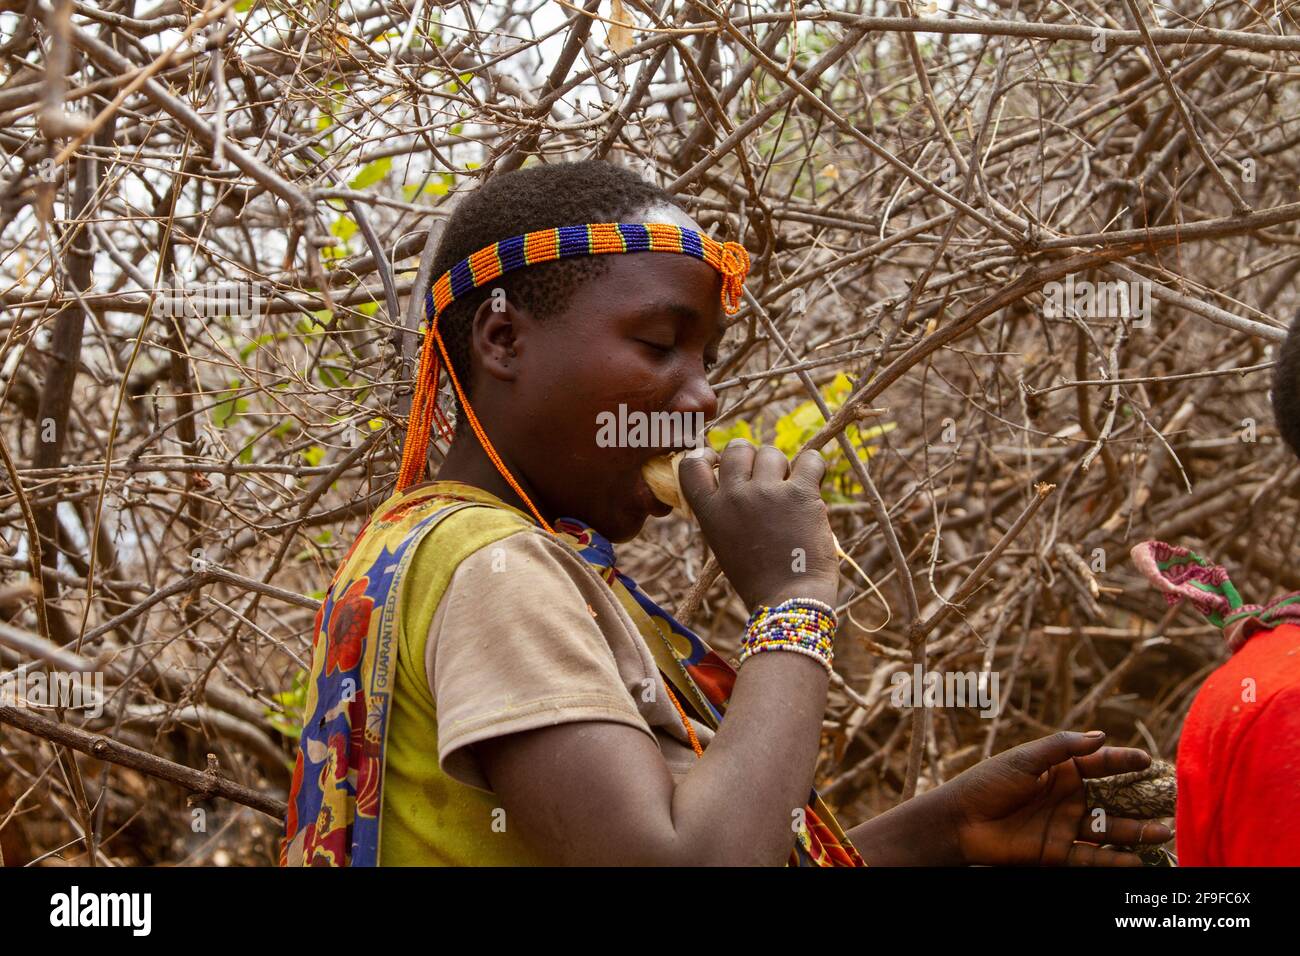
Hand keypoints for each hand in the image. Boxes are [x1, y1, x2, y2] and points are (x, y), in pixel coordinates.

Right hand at [678, 440, 838, 610]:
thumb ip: (724, 510)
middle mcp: (733, 496)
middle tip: (765, 477)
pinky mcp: (800, 493)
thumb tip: (740, 478)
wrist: (788, 602)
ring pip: (772, 453)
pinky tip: (813, 482)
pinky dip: (813, 467)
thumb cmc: (758, 579)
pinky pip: (809, 459)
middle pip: (738, 449)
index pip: (692, 464)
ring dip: (783, 467)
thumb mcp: (724, 543)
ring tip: (790, 492)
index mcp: (709, 511)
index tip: (719, 460)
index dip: (707, 455)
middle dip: (752, 457)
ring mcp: (766, 492)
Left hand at [939, 731, 1172, 865]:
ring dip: (1138, 833)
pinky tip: (1137, 860)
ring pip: (1110, 830)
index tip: (1148, 761)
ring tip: (1164, 832)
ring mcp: (1065, 825)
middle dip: (1143, 801)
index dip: (1124, 761)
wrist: (960, 820)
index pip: (1101, 763)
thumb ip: (1062, 747)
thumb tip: (1102, 735)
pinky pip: (1092, 858)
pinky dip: (1115, 861)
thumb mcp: (1024, 759)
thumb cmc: (988, 782)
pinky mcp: (1057, 853)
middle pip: (1114, 799)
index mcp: (1061, 770)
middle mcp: (1069, 797)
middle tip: (1173, 802)